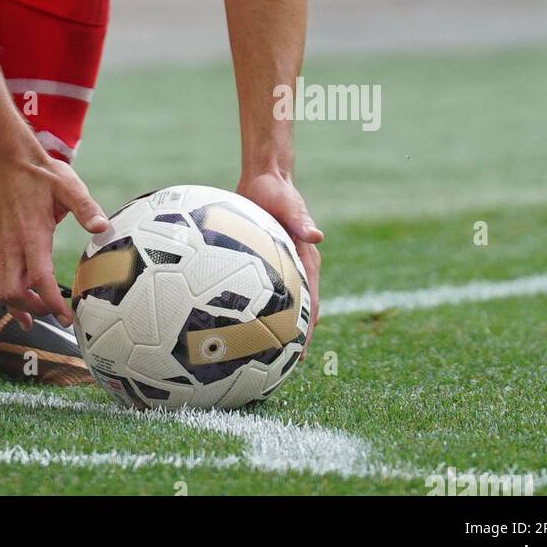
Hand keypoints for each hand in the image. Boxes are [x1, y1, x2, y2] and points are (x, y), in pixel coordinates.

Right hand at [0, 150, 108, 328]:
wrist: (6, 160)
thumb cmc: (39, 173)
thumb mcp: (67, 184)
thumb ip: (85, 207)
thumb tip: (103, 227)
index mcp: (31, 234)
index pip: (38, 280)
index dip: (52, 304)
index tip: (67, 318)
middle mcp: (11, 246)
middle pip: (12, 294)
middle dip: (33, 310)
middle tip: (56, 316)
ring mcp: (1, 247)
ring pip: (2, 290)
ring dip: (20, 307)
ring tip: (42, 315)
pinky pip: (0, 279)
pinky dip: (12, 295)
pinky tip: (27, 298)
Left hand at [238, 172, 322, 347]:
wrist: (265, 178)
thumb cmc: (279, 191)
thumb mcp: (290, 204)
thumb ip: (301, 219)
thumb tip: (317, 235)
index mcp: (307, 262)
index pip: (310, 304)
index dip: (306, 330)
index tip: (298, 354)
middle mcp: (297, 269)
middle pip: (296, 312)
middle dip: (290, 339)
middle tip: (278, 368)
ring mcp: (280, 268)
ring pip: (277, 306)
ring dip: (270, 327)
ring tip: (254, 354)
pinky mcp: (263, 263)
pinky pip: (257, 290)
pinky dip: (251, 307)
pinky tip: (229, 319)